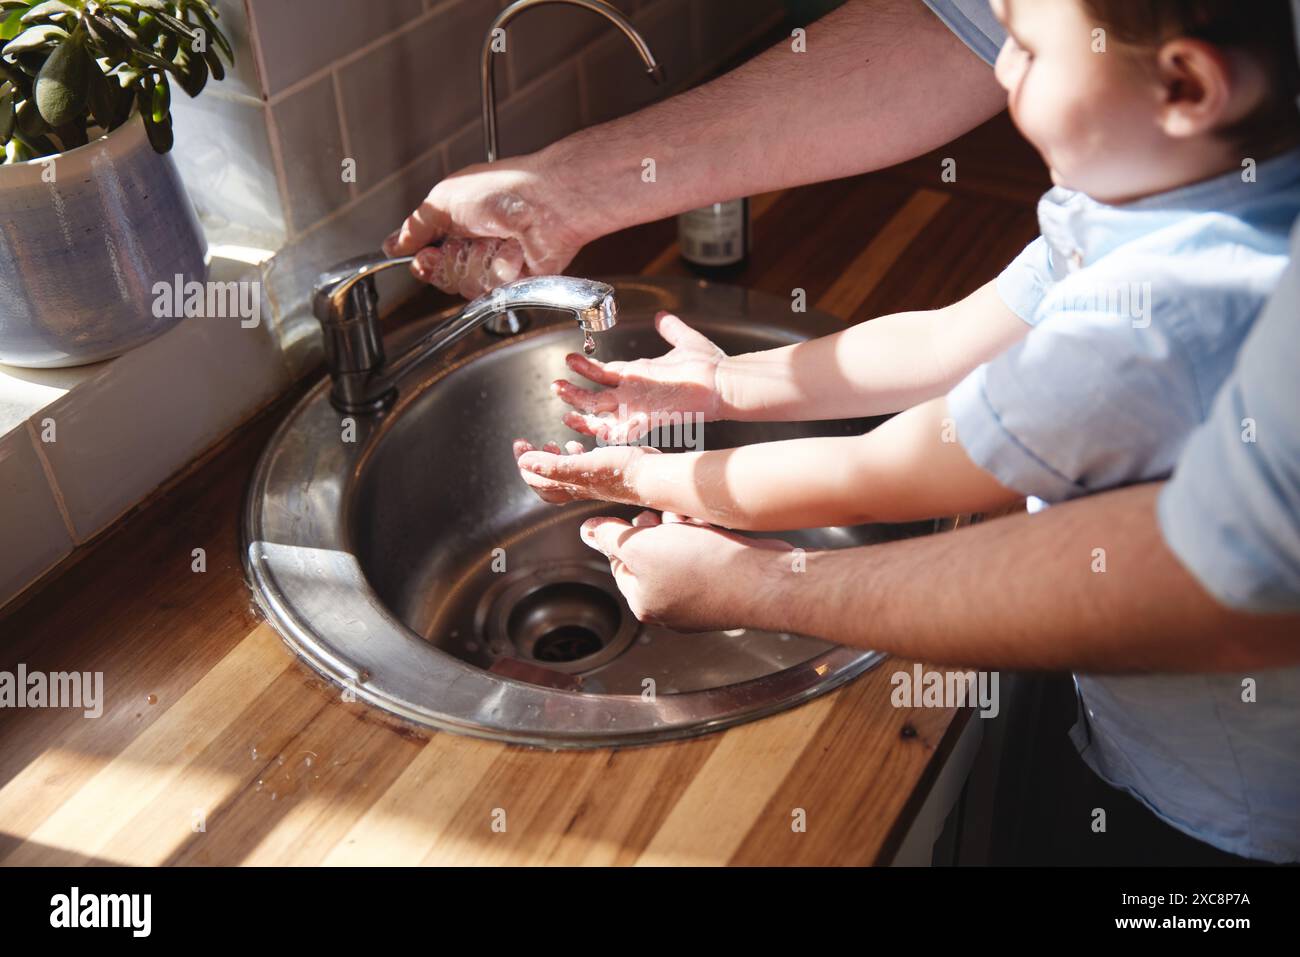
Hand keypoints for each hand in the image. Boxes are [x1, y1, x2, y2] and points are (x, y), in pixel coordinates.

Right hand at [383, 159, 588, 298]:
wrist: (547, 204)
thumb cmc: (503, 190)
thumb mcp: (443, 200)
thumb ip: (415, 226)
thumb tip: (392, 244)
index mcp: (455, 223)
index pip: (426, 257)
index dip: (422, 261)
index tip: (422, 256)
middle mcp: (473, 244)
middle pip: (444, 277)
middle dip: (449, 263)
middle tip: (463, 244)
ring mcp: (494, 264)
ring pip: (467, 286)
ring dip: (477, 263)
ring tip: (497, 240)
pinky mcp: (514, 282)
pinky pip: (492, 291)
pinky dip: (499, 270)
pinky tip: (513, 252)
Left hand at [513, 440, 659, 505]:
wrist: (652, 477)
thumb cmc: (621, 472)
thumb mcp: (583, 466)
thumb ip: (553, 466)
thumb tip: (523, 463)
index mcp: (569, 486)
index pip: (536, 479)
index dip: (524, 463)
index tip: (520, 444)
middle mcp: (578, 487)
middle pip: (546, 480)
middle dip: (533, 463)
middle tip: (526, 445)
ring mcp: (592, 480)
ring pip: (563, 474)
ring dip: (551, 460)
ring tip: (550, 445)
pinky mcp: (606, 472)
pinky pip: (582, 467)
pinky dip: (573, 456)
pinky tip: (577, 445)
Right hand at [553, 312, 727, 443]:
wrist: (725, 382)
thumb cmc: (710, 366)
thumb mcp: (685, 341)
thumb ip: (671, 330)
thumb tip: (662, 317)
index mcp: (639, 376)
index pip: (604, 374)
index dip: (585, 369)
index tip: (568, 359)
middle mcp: (635, 394)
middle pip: (595, 396)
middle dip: (573, 392)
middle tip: (555, 385)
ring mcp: (640, 408)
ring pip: (601, 413)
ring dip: (581, 411)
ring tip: (562, 405)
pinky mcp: (650, 419)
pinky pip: (622, 431)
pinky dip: (606, 431)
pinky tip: (589, 426)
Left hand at [579, 511, 791, 630]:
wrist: (760, 580)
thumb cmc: (701, 566)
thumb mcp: (641, 545)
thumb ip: (610, 537)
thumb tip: (587, 532)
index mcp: (644, 603)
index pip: (620, 563)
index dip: (625, 534)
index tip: (638, 516)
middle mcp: (671, 606)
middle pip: (651, 557)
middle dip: (656, 529)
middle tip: (664, 516)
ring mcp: (700, 598)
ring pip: (680, 553)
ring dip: (681, 530)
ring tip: (689, 519)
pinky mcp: (725, 586)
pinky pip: (707, 556)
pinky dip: (705, 537)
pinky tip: (710, 526)